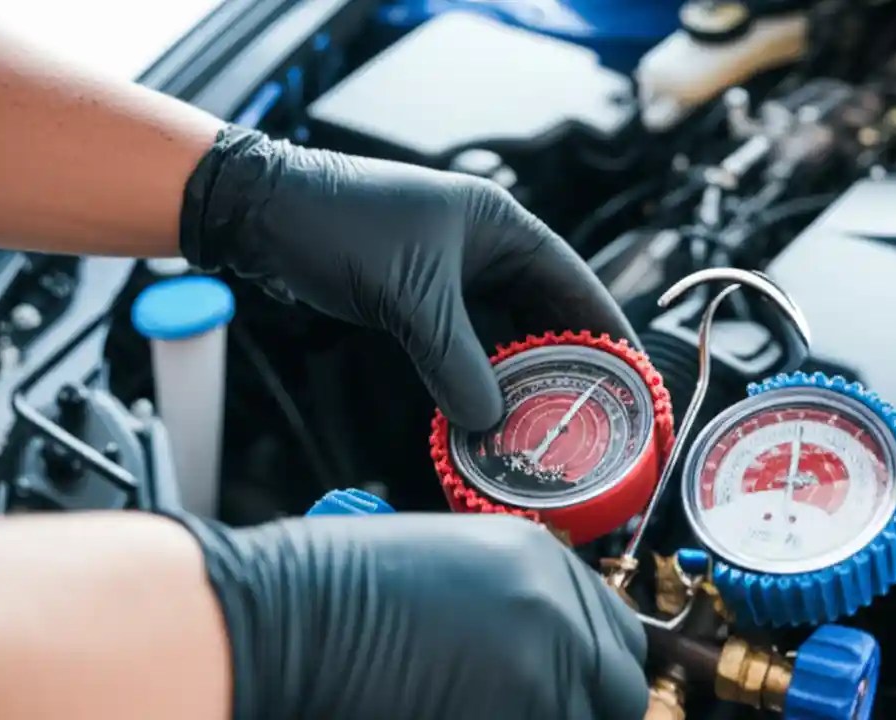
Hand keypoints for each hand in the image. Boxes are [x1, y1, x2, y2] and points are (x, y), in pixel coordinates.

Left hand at [178, 126, 634, 430]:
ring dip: (521, 371)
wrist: (261, 214)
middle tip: (596, 407)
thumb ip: (456, 363)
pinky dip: (480, 372)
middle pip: (545, 310)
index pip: (575, 281)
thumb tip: (491, 422)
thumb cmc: (337, 224)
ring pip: (504, 329)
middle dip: (568, 358)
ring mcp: (451, 270)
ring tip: (548, 417)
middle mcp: (484, 244)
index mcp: (500, 224)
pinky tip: (491, 406)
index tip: (634, 370)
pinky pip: (466, 340)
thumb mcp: (411, 298)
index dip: (607, 328)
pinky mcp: (419, 293)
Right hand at [178, 512, 648, 719]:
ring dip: (545, 718)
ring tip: (475, 707)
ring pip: (584, 718)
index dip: (596, 678)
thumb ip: (516, 613)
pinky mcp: (516, 711)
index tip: (577, 695)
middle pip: (619, 690)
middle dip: (583, 709)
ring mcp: (540, 666)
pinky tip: (455, 713)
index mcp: (541, 562)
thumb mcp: (449, 574)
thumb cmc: (332, 596)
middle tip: (528, 709)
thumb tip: (552, 664)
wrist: (276, 616)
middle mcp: (554, 607)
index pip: (620, 639)